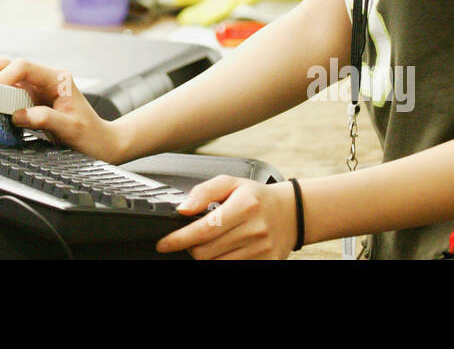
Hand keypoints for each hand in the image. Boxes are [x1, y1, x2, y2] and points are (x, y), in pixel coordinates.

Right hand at [0, 57, 126, 163]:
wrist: (102, 143)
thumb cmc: (91, 135)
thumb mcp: (71, 130)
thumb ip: (46, 120)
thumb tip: (19, 115)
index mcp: (58, 79)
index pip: (24, 67)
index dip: (2, 77)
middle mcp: (45, 79)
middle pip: (10, 65)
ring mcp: (37, 89)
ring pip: (6, 75)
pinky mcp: (31, 100)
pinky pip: (7, 91)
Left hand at [156, 176, 297, 258]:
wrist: (290, 214)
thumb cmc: (256, 198)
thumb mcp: (231, 183)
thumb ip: (204, 191)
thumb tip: (183, 208)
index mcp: (245, 206)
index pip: (204, 229)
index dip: (178, 239)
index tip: (163, 244)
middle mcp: (255, 230)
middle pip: (206, 252)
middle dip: (190, 247)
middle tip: (191, 238)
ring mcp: (261, 250)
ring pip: (216, 264)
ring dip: (205, 256)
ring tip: (210, 243)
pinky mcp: (266, 263)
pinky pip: (231, 269)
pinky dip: (220, 262)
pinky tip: (222, 251)